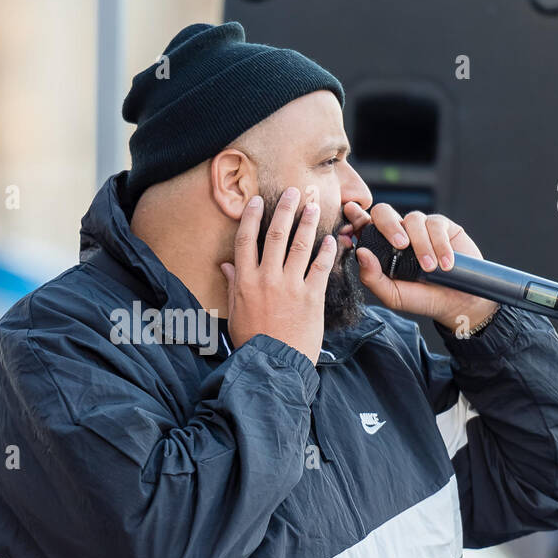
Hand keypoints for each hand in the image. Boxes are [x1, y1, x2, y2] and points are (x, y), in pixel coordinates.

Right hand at [220, 187, 336, 362]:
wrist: (272, 365)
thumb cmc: (252, 341)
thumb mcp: (235, 312)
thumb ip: (233, 284)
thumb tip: (226, 265)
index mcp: (245, 281)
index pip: (247, 240)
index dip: (253, 217)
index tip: (259, 201)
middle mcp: (267, 278)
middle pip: (276, 235)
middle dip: (285, 209)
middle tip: (294, 192)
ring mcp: (290, 287)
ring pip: (300, 246)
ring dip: (309, 222)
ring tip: (315, 205)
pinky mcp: (311, 298)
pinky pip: (321, 268)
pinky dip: (327, 252)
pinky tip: (332, 239)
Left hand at [347, 202, 497, 330]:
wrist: (455, 303)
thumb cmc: (421, 298)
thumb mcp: (392, 294)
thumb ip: (372, 277)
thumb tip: (360, 252)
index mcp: (380, 247)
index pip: (363, 225)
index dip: (355, 216)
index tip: (350, 212)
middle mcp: (398, 232)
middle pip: (383, 212)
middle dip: (389, 225)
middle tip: (401, 246)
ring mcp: (420, 227)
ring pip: (413, 219)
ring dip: (421, 245)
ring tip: (429, 268)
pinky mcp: (443, 226)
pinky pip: (436, 224)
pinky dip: (440, 244)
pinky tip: (445, 263)